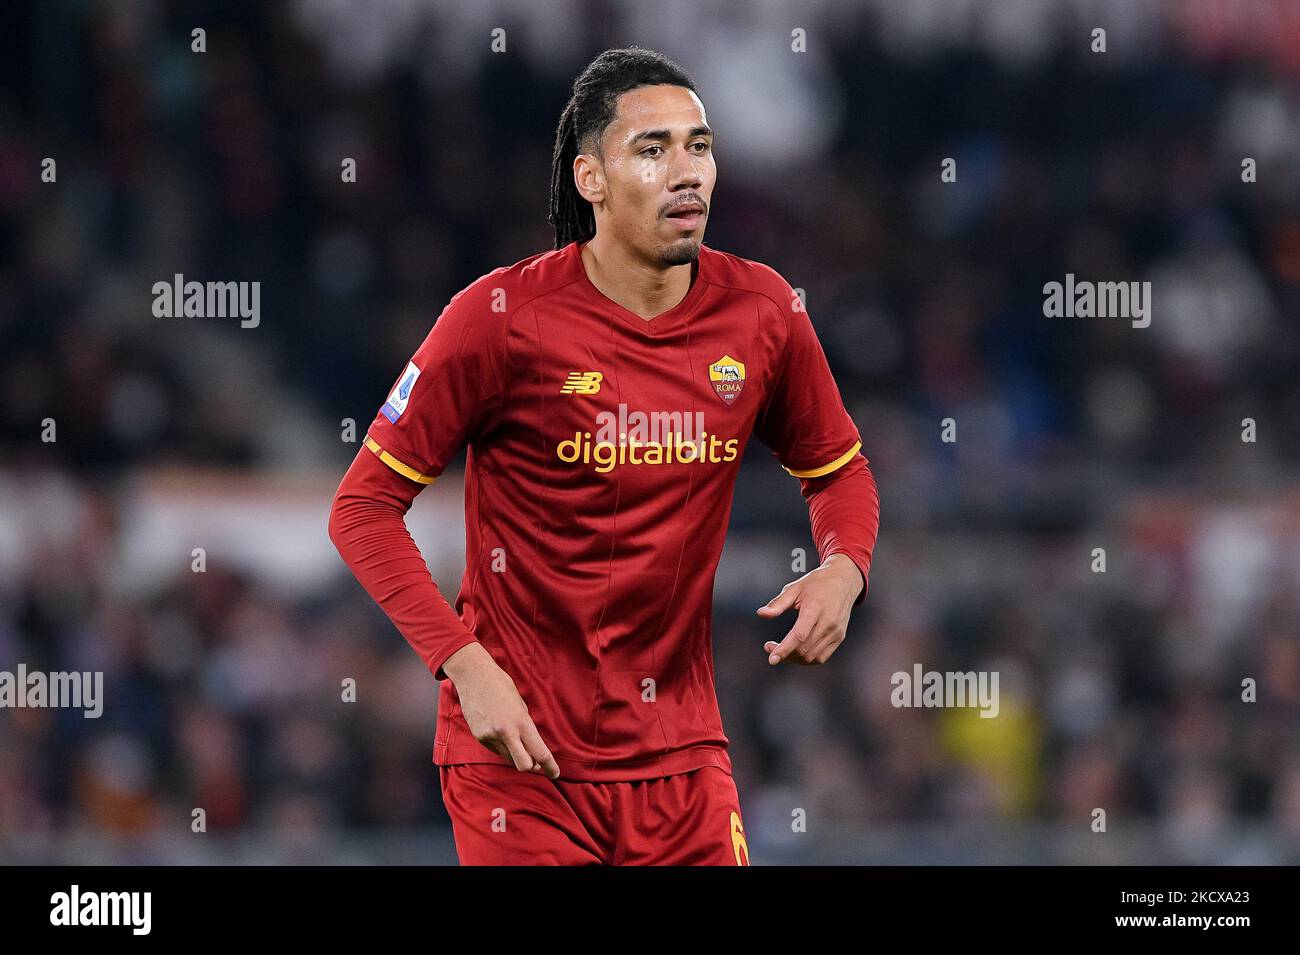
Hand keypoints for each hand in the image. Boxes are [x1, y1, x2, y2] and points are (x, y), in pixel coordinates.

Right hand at [441, 643, 559, 778]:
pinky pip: (496, 749)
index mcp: (521, 722)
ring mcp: (490, 736)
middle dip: (532, 766)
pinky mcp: (479, 737)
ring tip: (514, 735)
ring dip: (516, 754)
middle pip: (524, 765)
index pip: (540, 752)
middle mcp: (506, 733)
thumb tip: (530, 747)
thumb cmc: (501, 686)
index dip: (550, 766)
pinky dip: (502, 745)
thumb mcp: (521, 705)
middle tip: (536, 761)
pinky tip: (498, 728)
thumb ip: (526, 727)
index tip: (555, 773)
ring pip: (509, 758)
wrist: (474, 676)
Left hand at [755, 554, 862, 665]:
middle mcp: (828, 623)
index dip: (784, 649)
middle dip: (784, 654)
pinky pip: (821, 657)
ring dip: (793, 658)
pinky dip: (806, 659)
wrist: (843, 581)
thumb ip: (778, 603)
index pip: (799, 636)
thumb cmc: (817, 583)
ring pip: (812, 657)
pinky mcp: (839, 638)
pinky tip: (795, 652)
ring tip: (781, 650)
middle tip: (769, 647)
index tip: (771, 658)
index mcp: (816, 609)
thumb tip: (761, 614)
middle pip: (804, 649)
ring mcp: (835, 632)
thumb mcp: (795, 588)